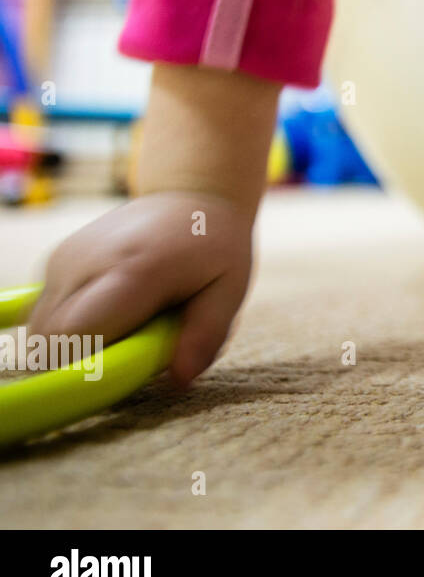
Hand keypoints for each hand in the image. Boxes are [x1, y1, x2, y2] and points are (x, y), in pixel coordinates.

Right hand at [27, 191, 254, 385]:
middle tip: (131, 348)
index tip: (120, 371)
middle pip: (51, 340)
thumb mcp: (229, 289)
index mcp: (135, 269)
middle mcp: (88, 261)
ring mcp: (65, 259)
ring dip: (74, 346)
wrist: (189, 195)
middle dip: (83, 362)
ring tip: (124, 326)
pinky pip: (44, 314)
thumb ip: (206, 335)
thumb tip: (180, 380)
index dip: (87, 366)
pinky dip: (69, 327)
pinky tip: (109, 310)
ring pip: (41, 331)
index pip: (77, 334)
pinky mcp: (54, 260)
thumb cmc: (214, 247)